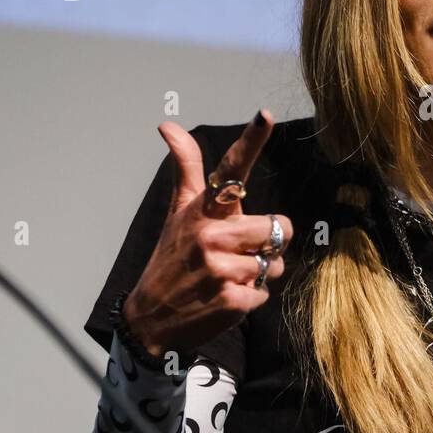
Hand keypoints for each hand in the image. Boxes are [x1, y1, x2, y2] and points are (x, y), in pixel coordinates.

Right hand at [122, 111, 293, 358]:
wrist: (152, 317)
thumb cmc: (172, 257)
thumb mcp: (178, 211)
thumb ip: (185, 168)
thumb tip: (168, 125)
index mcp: (203, 210)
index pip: (230, 169)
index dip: (251, 141)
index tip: (265, 115)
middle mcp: (212, 234)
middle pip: (280, 227)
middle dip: (267, 243)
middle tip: (238, 252)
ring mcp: (221, 267)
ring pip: (276, 263)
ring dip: (260, 273)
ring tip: (227, 276)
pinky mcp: (232, 299)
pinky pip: (266, 293)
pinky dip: (251, 298)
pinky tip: (224, 297)